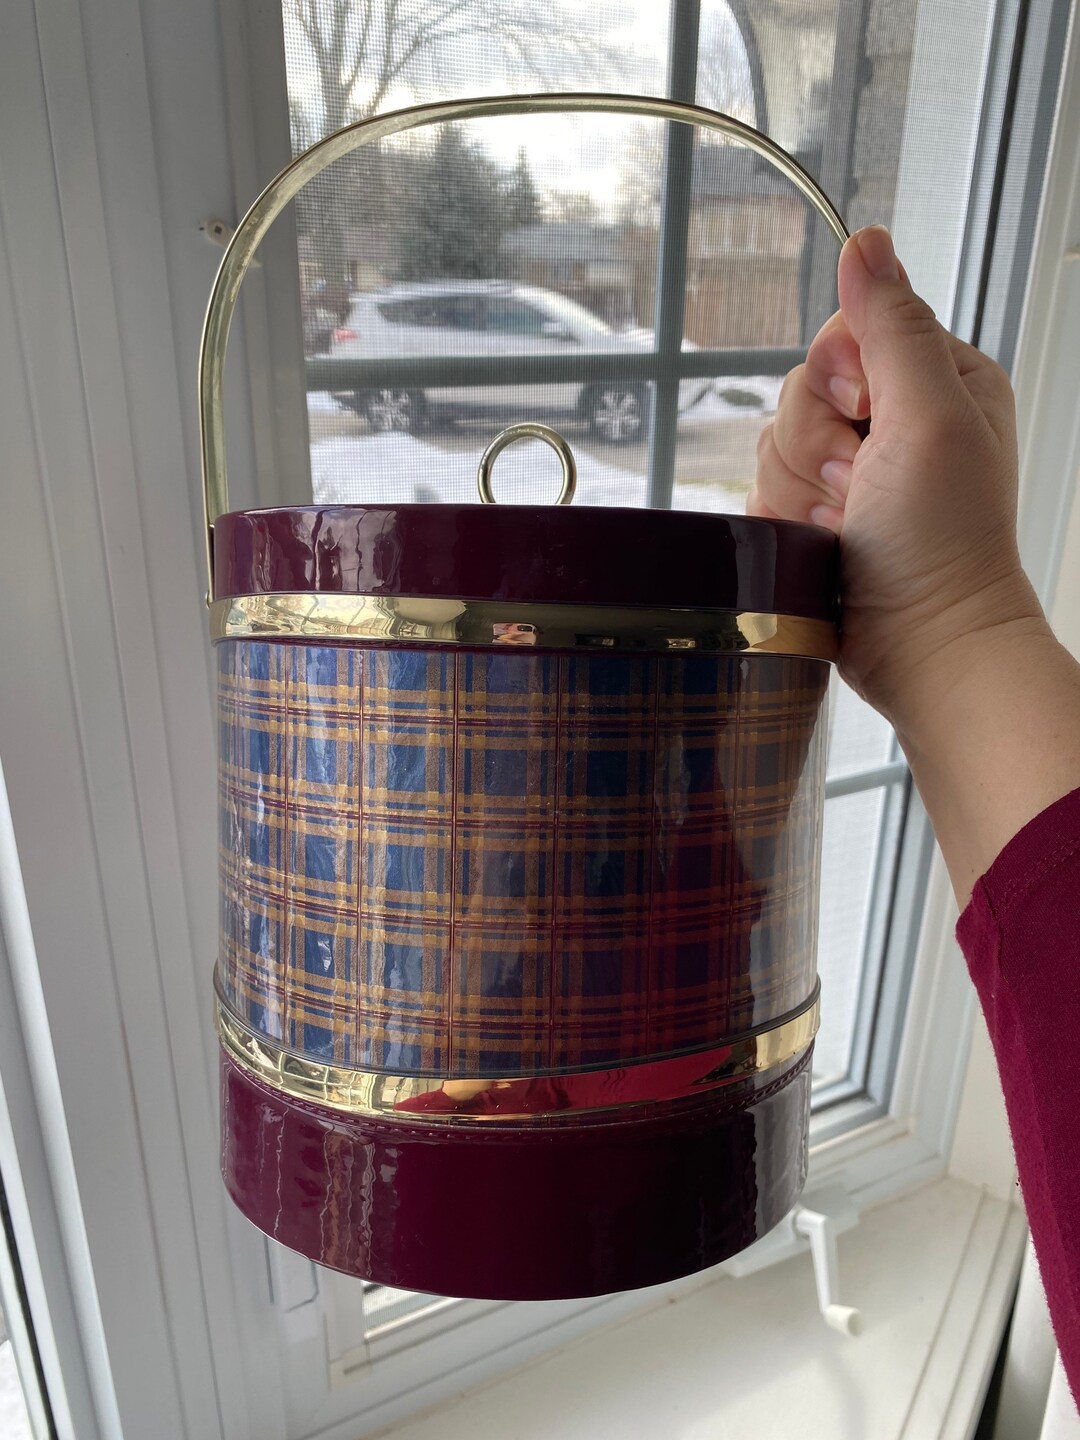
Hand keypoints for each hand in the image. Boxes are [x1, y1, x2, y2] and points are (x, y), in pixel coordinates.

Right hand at [750, 225, 1079, 902]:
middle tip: (856, 486)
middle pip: (802, 386)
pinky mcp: (815, 516)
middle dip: (815, 442)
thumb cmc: (943, 543)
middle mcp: (893, 421)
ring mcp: (852, 472)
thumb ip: (892, 326)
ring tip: (844, 525)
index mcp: (936, 381)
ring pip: (773, 439)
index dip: (839, 374)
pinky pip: (762, 490)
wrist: (921, 646)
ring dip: (799, 488)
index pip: (848, 332)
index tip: (865, 419)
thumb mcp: (928, 416)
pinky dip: (782, 520)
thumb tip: (866, 240)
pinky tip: (820, 545)